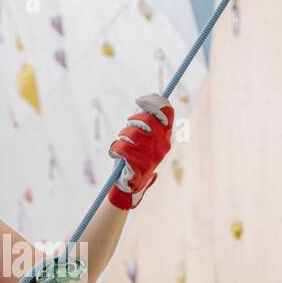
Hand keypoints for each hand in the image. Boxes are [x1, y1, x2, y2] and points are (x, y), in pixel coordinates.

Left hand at [106, 93, 174, 210]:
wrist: (132, 184)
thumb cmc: (136, 157)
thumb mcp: (144, 137)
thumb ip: (148, 120)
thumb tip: (152, 98)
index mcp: (166, 137)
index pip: (167, 113)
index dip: (153, 103)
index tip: (140, 101)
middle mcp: (162, 145)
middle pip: (147, 120)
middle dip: (133, 120)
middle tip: (127, 126)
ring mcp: (151, 155)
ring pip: (132, 133)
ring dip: (122, 136)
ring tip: (121, 143)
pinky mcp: (139, 165)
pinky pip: (122, 148)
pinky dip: (115, 149)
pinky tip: (115, 154)